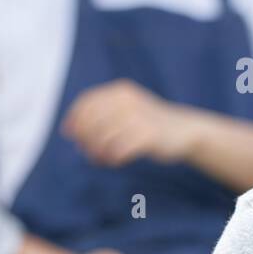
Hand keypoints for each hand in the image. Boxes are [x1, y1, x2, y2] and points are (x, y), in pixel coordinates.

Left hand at [62, 79, 198, 167]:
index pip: (87, 103)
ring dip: (97, 152)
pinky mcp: (148, 135)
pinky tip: (115, 161)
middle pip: (92, 122)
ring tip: (101, 159)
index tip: (69, 134)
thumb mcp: (125, 109)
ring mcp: (138, 117)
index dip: (74, 119)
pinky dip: (112, 158)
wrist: (183, 129)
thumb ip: (99, 115)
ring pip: (103, 138)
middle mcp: (128, 101)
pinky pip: (119, 150)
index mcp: (120, 92)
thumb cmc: (147, 123)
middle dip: (85, 139)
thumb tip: (69, 129)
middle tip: (88, 152)